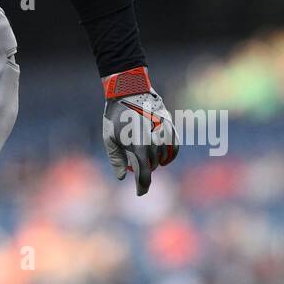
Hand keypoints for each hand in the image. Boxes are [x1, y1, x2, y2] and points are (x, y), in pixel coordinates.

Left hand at [101, 66, 178, 195]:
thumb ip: (116, 159)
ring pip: (164, 158)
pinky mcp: (170, 126)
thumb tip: (123, 177)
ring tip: (146, 159)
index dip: (142, 187)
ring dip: (156, 162)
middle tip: (135, 168)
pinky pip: (174, 147)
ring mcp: (164, 134)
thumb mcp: (109, 138)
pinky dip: (170, 155)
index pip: (144, 175)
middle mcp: (154, 142)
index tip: (139, 193)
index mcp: (138, 147)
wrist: (129, 90)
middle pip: (153, 166)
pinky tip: (163, 157)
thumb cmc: (116, 115)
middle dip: (144, 170)